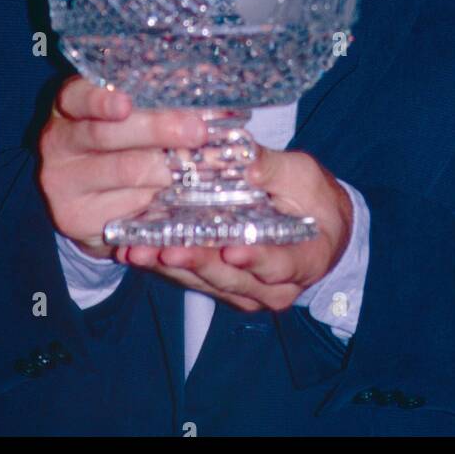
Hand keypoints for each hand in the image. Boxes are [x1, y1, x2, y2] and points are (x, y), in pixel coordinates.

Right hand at [38, 76, 212, 256]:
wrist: (88, 192)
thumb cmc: (120, 138)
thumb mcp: (130, 109)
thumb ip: (156, 95)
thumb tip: (206, 77)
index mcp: (69, 104)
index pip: (76, 96)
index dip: (100, 100)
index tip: (125, 104)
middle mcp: (58, 141)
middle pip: (107, 134)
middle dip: (158, 130)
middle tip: (197, 131)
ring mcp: (62, 182)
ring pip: (125, 171)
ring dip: (167, 167)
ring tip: (198, 163)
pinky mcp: (75, 217)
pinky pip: (129, 206)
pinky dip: (159, 199)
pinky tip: (177, 192)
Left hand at [115, 147, 353, 312]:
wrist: (318, 226)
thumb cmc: (313, 197)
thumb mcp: (303, 175)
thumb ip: (275, 170)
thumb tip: (247, 162)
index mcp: (306, 260)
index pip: (280, 264)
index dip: (255, 258)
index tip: (231, 249)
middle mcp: (276, 287)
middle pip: (234, 279)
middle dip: (198, 263)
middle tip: (167, 248)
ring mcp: (247, 291)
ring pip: (207, 283)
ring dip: (171, 268)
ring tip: (140, 250)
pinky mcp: (222, 286)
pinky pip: (193, 279)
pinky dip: (164, 266)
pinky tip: (136, 251)